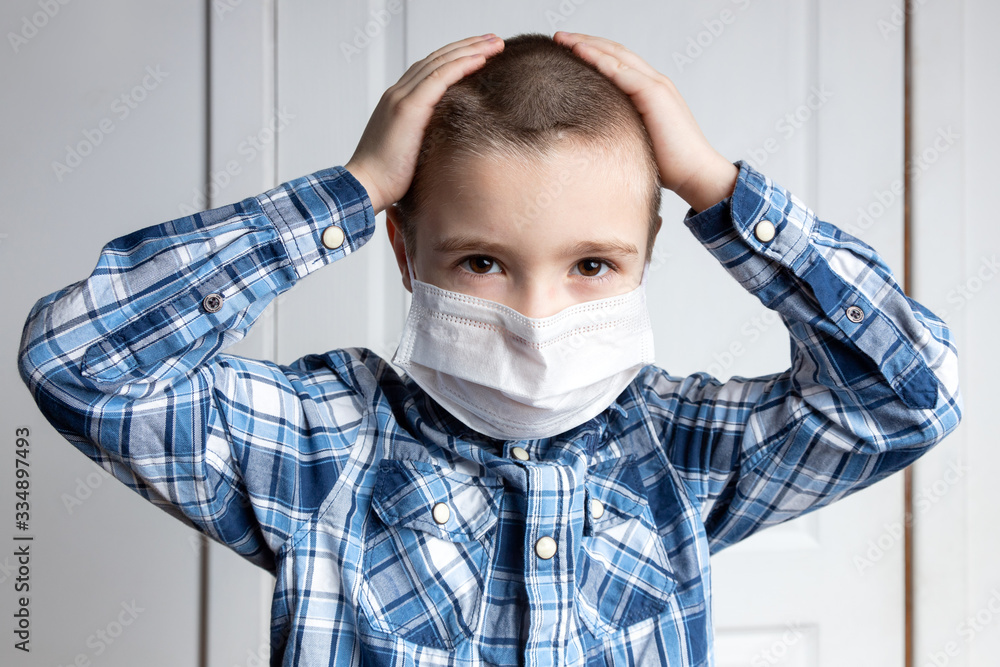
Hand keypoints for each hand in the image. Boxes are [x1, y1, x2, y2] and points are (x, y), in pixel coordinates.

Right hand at [345, 34, 503, 214]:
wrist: (365, 186)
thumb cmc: (386, 179)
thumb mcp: (410, 152)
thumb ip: (424, 140)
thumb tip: (446, 146)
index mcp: (397, 102)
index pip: (429, 69)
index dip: (456, 58)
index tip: (481, 53)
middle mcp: (398, 93)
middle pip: (436, 59)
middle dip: (467, 46)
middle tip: (493, 40)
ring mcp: (401, 98)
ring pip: (440, 62)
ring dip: (470, 50)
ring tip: (495, 43)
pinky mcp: (408, 108)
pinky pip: (439, 78)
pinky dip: (461, 65)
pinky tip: (481, 58)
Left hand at [553, 31, 736, 212]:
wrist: (695, 173)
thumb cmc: (667, 165)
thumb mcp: (635, 140)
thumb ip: (619, 128)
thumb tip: (590, 137)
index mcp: (649, 91)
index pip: (617, 63)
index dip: (592, 54)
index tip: (565, 51)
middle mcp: (654, 82)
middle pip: (615, 52)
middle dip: (584, 42)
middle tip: (558, 37)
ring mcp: (656, 85)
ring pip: (616, 55)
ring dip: (587, 44)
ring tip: (562, 39)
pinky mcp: (655, 93)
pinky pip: (621, 71)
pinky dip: (599, 59)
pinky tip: (579, 51)